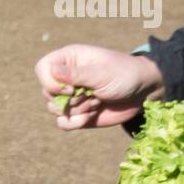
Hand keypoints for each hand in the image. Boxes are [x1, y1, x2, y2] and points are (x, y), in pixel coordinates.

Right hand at [35, 43, 165, 129]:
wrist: (141, 94)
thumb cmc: (124, 75)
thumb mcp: (101, 73)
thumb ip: (76, 74)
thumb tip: (51, 70)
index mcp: (70, 59)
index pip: (42, 68)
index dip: (50, 82)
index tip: (70, 89)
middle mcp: (66, 77)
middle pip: (46, 92)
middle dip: (68, 99)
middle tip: (90, 94)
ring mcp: (70, 97)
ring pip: (54, 110)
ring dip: (77, 110)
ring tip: (96, 102)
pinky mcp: (76, 114)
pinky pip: (63, 124)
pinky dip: (76, 123)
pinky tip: (91, 116)